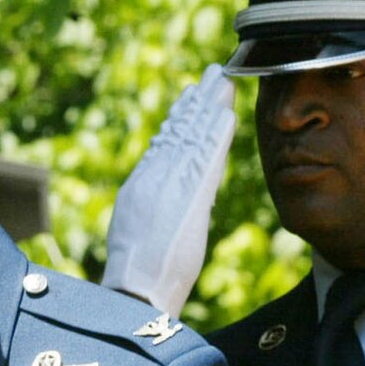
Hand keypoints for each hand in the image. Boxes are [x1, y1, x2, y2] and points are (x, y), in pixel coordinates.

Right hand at [100, 63, 236, 314]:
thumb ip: (156, 217)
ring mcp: (170, 184)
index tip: (192, 97)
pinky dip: (215, 133)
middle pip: (180, 133)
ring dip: (210, 107)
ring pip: (193, 137)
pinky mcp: (187, 194)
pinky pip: (204, 156)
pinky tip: (227, 114)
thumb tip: (169, 211)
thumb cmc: (137, 281)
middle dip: (198, 103)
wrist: (136, 291)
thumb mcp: (139, 240)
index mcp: (140, 189)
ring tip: (223, 81)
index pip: (165, 145)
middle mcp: (154, 179)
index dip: (180, 119)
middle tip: (214, 75)